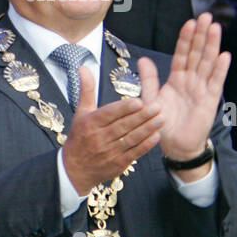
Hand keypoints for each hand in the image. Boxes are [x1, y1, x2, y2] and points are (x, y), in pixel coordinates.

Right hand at [61, 63, 163, 193]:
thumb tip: (84, 67)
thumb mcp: (81, 112)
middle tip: (158, 106)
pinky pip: (135, 152)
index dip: (124, 108)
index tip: (138, 101)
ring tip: (162, 118)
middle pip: (123, 126)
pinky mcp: (118, 163)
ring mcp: (109, 152)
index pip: (108, 114)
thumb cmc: (79, 136)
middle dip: (142, 116)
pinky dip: (146, 144)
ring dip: (148, 128)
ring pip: (131, 138)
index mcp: (90, 123)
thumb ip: (86, 89)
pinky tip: (156, 135)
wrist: (74, 169)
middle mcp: (99, 138)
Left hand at [136, 13, 229, 178]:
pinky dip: (219, 69)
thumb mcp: (150, 99)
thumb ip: (148, 79)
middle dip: (201, 35)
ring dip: (211, 46)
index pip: (182, 55)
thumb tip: (142, 59)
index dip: (185, 39)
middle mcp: (191, 81)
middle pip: (197, 54)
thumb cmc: (162, 122)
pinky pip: (215, 83)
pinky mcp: (209, 101)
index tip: (189, 22)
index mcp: (176, 79)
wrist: (173, 145)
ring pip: (207, 63)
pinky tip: (224, 55)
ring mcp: (201, 89)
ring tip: (215, 28)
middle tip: (206, 16)